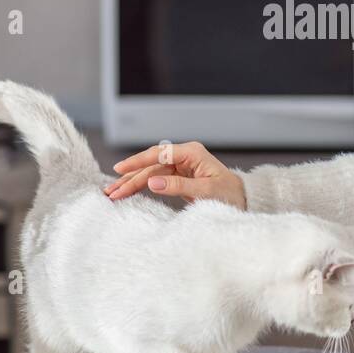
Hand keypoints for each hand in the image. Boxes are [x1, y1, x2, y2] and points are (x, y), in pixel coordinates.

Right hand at [103, 140, 246, 209]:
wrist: (242, 200)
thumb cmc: (229, 194)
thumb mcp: (206, 191)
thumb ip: (179, 186)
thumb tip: (152, 182)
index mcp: (192, 152)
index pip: (159, 154)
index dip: (138, 161)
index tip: (121, 169)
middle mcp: (184, 156)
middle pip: (151, 164)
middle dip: (130, 177)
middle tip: (111, 191)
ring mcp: (180, 166)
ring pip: (150, 173)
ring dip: (131, 183)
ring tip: (113, 193)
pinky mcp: (177, 176)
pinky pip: (155, 180)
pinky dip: (141, 186)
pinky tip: (127, 191)